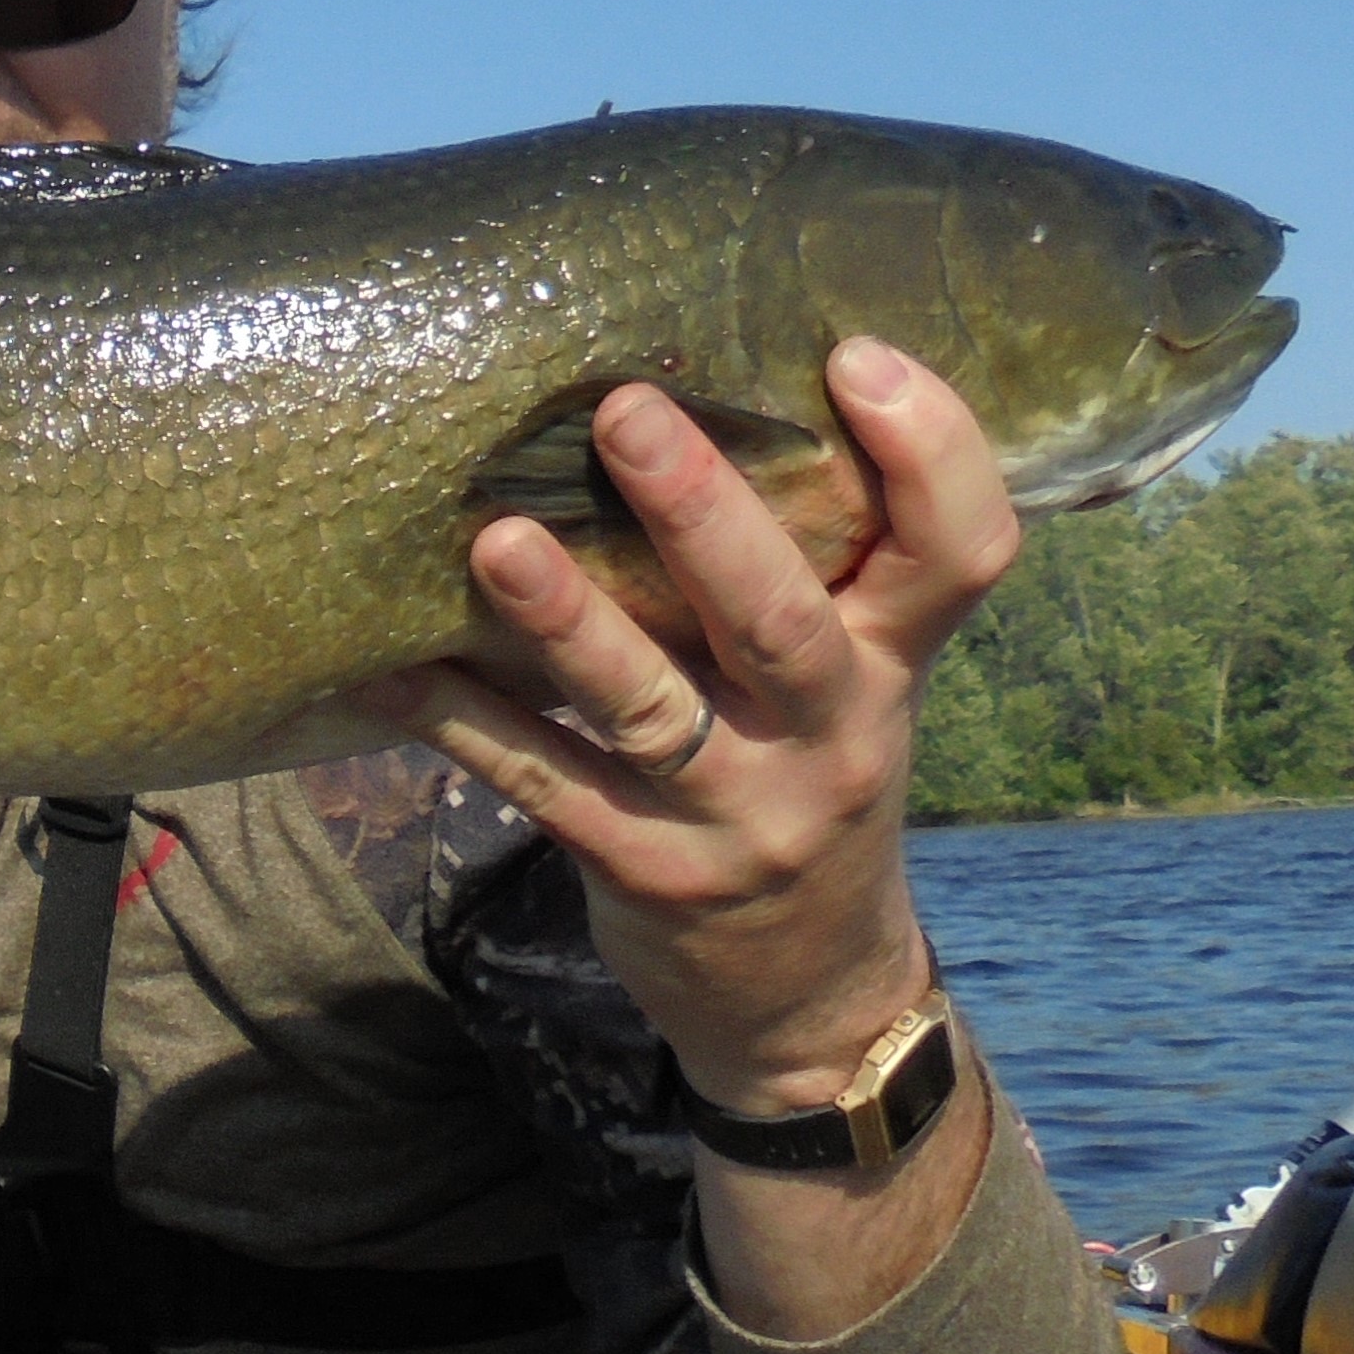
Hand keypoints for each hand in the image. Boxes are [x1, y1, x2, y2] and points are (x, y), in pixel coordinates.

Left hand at [364, 337, 1020, 1115]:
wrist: (809, 999)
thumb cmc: (810, 781)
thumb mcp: (854, 686)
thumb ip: (819, 570)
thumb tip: (705, 383)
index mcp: (896, 667)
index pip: (964, 553)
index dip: (930, 453)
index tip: (856, 354)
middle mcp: (833, 738)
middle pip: (781, 619)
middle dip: (704, 514)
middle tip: (627, 412)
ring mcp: (738, 815)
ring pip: (649, 709)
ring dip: (566, 622)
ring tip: (494, 539)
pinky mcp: (643, 872)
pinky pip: (544, 785)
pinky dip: (463, 722)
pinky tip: (390, 665)